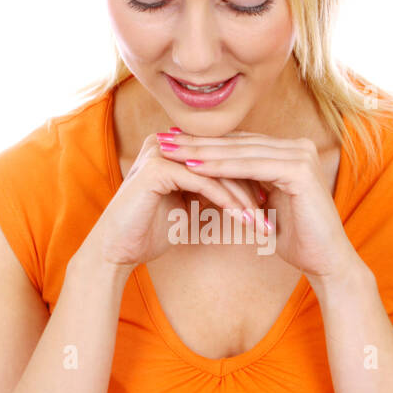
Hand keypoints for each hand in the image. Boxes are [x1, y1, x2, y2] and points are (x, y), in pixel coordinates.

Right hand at [85, 130, 265, 270]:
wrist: (116, 250)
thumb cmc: (150, 232)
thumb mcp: (188, 208)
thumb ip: (209, 194)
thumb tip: (244, 194)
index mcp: (174, 149)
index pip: (220, 159)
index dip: (249, 181)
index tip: (274, 204)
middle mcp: (166, 143)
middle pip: (222, 162)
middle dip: (252, 189)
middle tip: (275, 212)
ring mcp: (161, 152)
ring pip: (217, 172)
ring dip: (244, 199)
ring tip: (263, 221)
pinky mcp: (159, 168)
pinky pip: (204, 183)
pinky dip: (227, 202)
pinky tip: (245, 219)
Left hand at [156, 130, 359, 280]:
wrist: (326, 262)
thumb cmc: (296, 240)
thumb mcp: (263, 207)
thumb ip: (246, 188)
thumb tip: (215, 180)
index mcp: (290, 153)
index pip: (240, 144)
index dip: (205, 144)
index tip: (172, 144)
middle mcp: (298, 147)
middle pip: (237, 143)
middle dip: (197, 142)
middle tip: (162, 139)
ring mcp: (301, 155)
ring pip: (241, 152)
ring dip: (202, 152)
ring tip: (170, 151)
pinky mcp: (299, 170)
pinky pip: (251, 166)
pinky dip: (221, 167)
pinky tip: (194, 167)